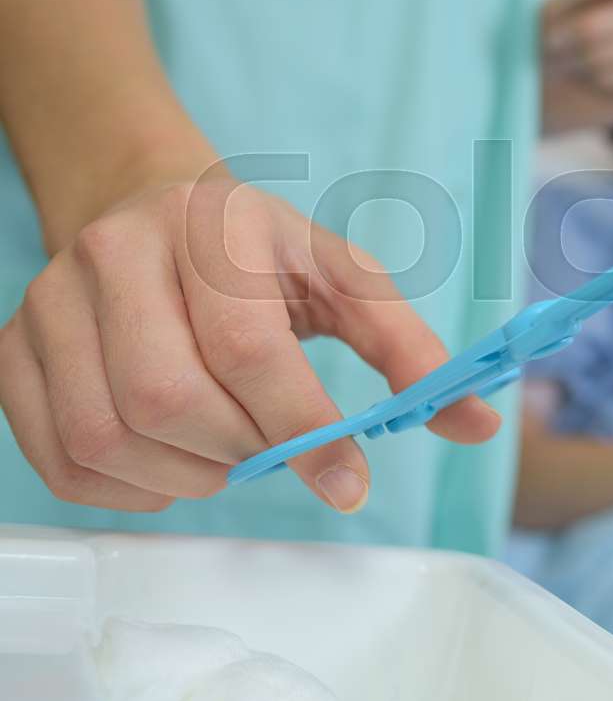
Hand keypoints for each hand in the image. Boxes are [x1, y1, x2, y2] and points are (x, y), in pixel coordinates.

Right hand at [0, 173, 500, 513]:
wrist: (155, 210)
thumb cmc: (263, 256)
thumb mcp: (348, 279)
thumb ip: (411, 350)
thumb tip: (479, 423)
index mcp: (214, 225)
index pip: (247, 347)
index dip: (302, 428)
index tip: (349, 479)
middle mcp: (119, 253)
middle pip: (168, 398)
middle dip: (241, 451)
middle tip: (278, 453)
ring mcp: (53, 301)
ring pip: (106, 434)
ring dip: (184, 477)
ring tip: (230, 455)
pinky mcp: (13, 348)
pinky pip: (58, 455)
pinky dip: (124, 490)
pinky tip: (173, 468)